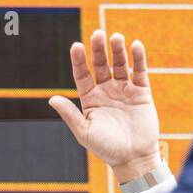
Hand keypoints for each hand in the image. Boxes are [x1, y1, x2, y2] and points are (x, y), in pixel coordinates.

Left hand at [49, 30, 162, 182]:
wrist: (132, 158)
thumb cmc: (106, 148)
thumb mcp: (84, 131)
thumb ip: (70, 114)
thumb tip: (51, 99)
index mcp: (90, 99)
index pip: (82, 75)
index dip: (79, 61)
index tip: (76, 46)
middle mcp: (106, 91)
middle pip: (101, 65)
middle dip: (99, 50)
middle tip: (97, 34)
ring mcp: (124, 90)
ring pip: (120, 65)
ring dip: (118, 50)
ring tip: (115, 37)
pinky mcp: (141, 92)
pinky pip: (140, 72)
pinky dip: (138, 58)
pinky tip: (135, 45)